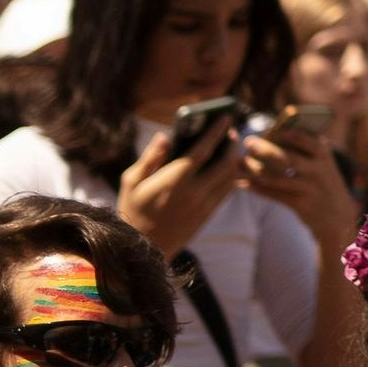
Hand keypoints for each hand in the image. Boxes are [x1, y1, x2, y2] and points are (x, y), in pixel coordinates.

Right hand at [117, 121, 241, 259]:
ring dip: (235, 160)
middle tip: (230, 133)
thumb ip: (150, 157)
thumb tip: (165, 136)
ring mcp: (203, 205)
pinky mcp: (207, 216)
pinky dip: (231, 176)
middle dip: (232, 144)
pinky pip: (226, 191)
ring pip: (230, 177)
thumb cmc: (132, 211)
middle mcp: (194, 192)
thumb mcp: (132, 182)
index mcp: (175, 180)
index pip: (203, 150)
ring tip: (231, 148)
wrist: (141, 249)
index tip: (226, 117)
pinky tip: (227, 168)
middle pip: (226, 162)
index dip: (217, 131)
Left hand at [242, 122, 356, 242]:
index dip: (289, 134)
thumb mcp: (322, 162)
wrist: (338, 214)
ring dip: (254, 170)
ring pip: (276, 178)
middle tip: (248, 142)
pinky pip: (274, 194)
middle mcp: (318, 170)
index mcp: (324, 154)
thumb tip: (269, 137)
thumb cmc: (322, 180)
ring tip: (238, 163)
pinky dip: (257, 188)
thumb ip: (303, 150)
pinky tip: (243, 183)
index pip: (307, 140)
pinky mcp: (301, 204)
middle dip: (265, 150)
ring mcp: (309, 188)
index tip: (271, 129)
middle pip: (287, 159)